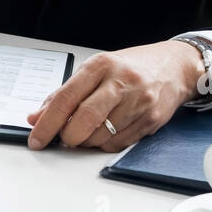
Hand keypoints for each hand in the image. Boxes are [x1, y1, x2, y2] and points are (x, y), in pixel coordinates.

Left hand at [26, 41, 205, 151]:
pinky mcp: (150, 120)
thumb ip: (64, 94)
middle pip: (84, 120)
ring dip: (86, 142)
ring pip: (100, 137)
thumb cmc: (130, 68)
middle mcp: (121, 82)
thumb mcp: (95, 71)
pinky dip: (104, 144)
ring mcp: (139, 102)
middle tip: (64, 138)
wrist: (176, 66)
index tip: (36, 139)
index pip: (66, 99)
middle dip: (68, 136)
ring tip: (88, 130)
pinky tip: (107, 131)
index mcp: (101, 66)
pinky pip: (117, 145)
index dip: (47, 123)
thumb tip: (37, 117)